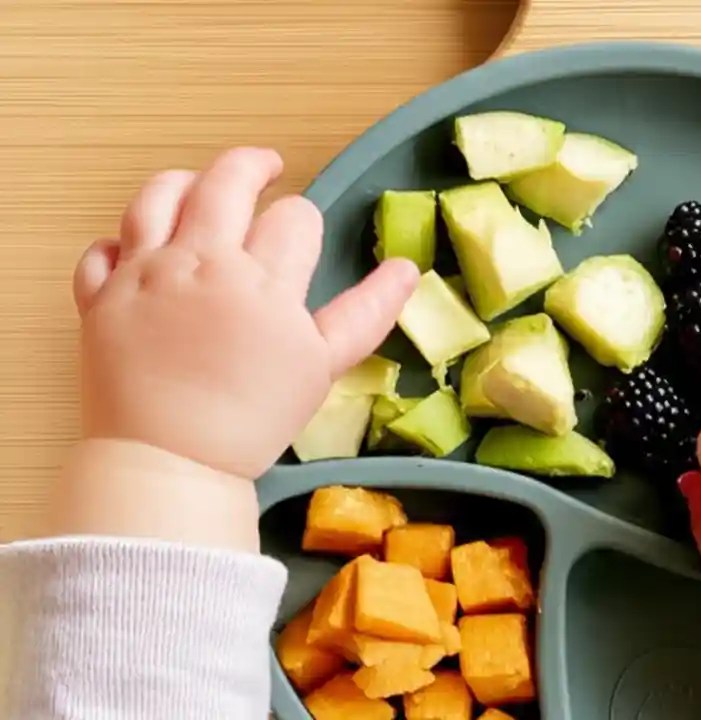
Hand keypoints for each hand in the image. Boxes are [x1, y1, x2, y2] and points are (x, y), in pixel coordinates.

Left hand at [74, 147, 417, 479]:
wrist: (170, 461)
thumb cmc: (254, 418)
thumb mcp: (323, 367)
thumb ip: (366, 313)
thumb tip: (409, 269)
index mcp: (262, 279)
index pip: (293, 218)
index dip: (304, 221)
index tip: (303, 239)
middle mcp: (200, 261)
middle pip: (225, 182)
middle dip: (253, 166)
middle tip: (267, 168)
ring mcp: (144, 274)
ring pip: (157, 197)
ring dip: (184, 182)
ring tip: (199, 187)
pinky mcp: (100, 298)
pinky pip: (101, 250)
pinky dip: (118, 242)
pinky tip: (137, 250)